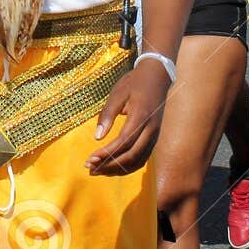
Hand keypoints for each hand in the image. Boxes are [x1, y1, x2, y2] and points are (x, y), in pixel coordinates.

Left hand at [88, 61, 168, 175]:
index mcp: (141, 116)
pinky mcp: (154, 138)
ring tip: (98, 171)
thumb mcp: (118, 93)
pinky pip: (142, 158)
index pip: (124, 142)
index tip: (90, 159)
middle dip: (109, 165)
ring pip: (138, 160)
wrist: (158, 77)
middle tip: (90, 169)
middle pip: (131, 156)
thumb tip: (98, 137)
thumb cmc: (134, 83)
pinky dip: (127, 166)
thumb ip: (107, 114)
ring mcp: (155, 135)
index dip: (107, 153)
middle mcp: (151, 129)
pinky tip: (113, 166)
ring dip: (117, 169)